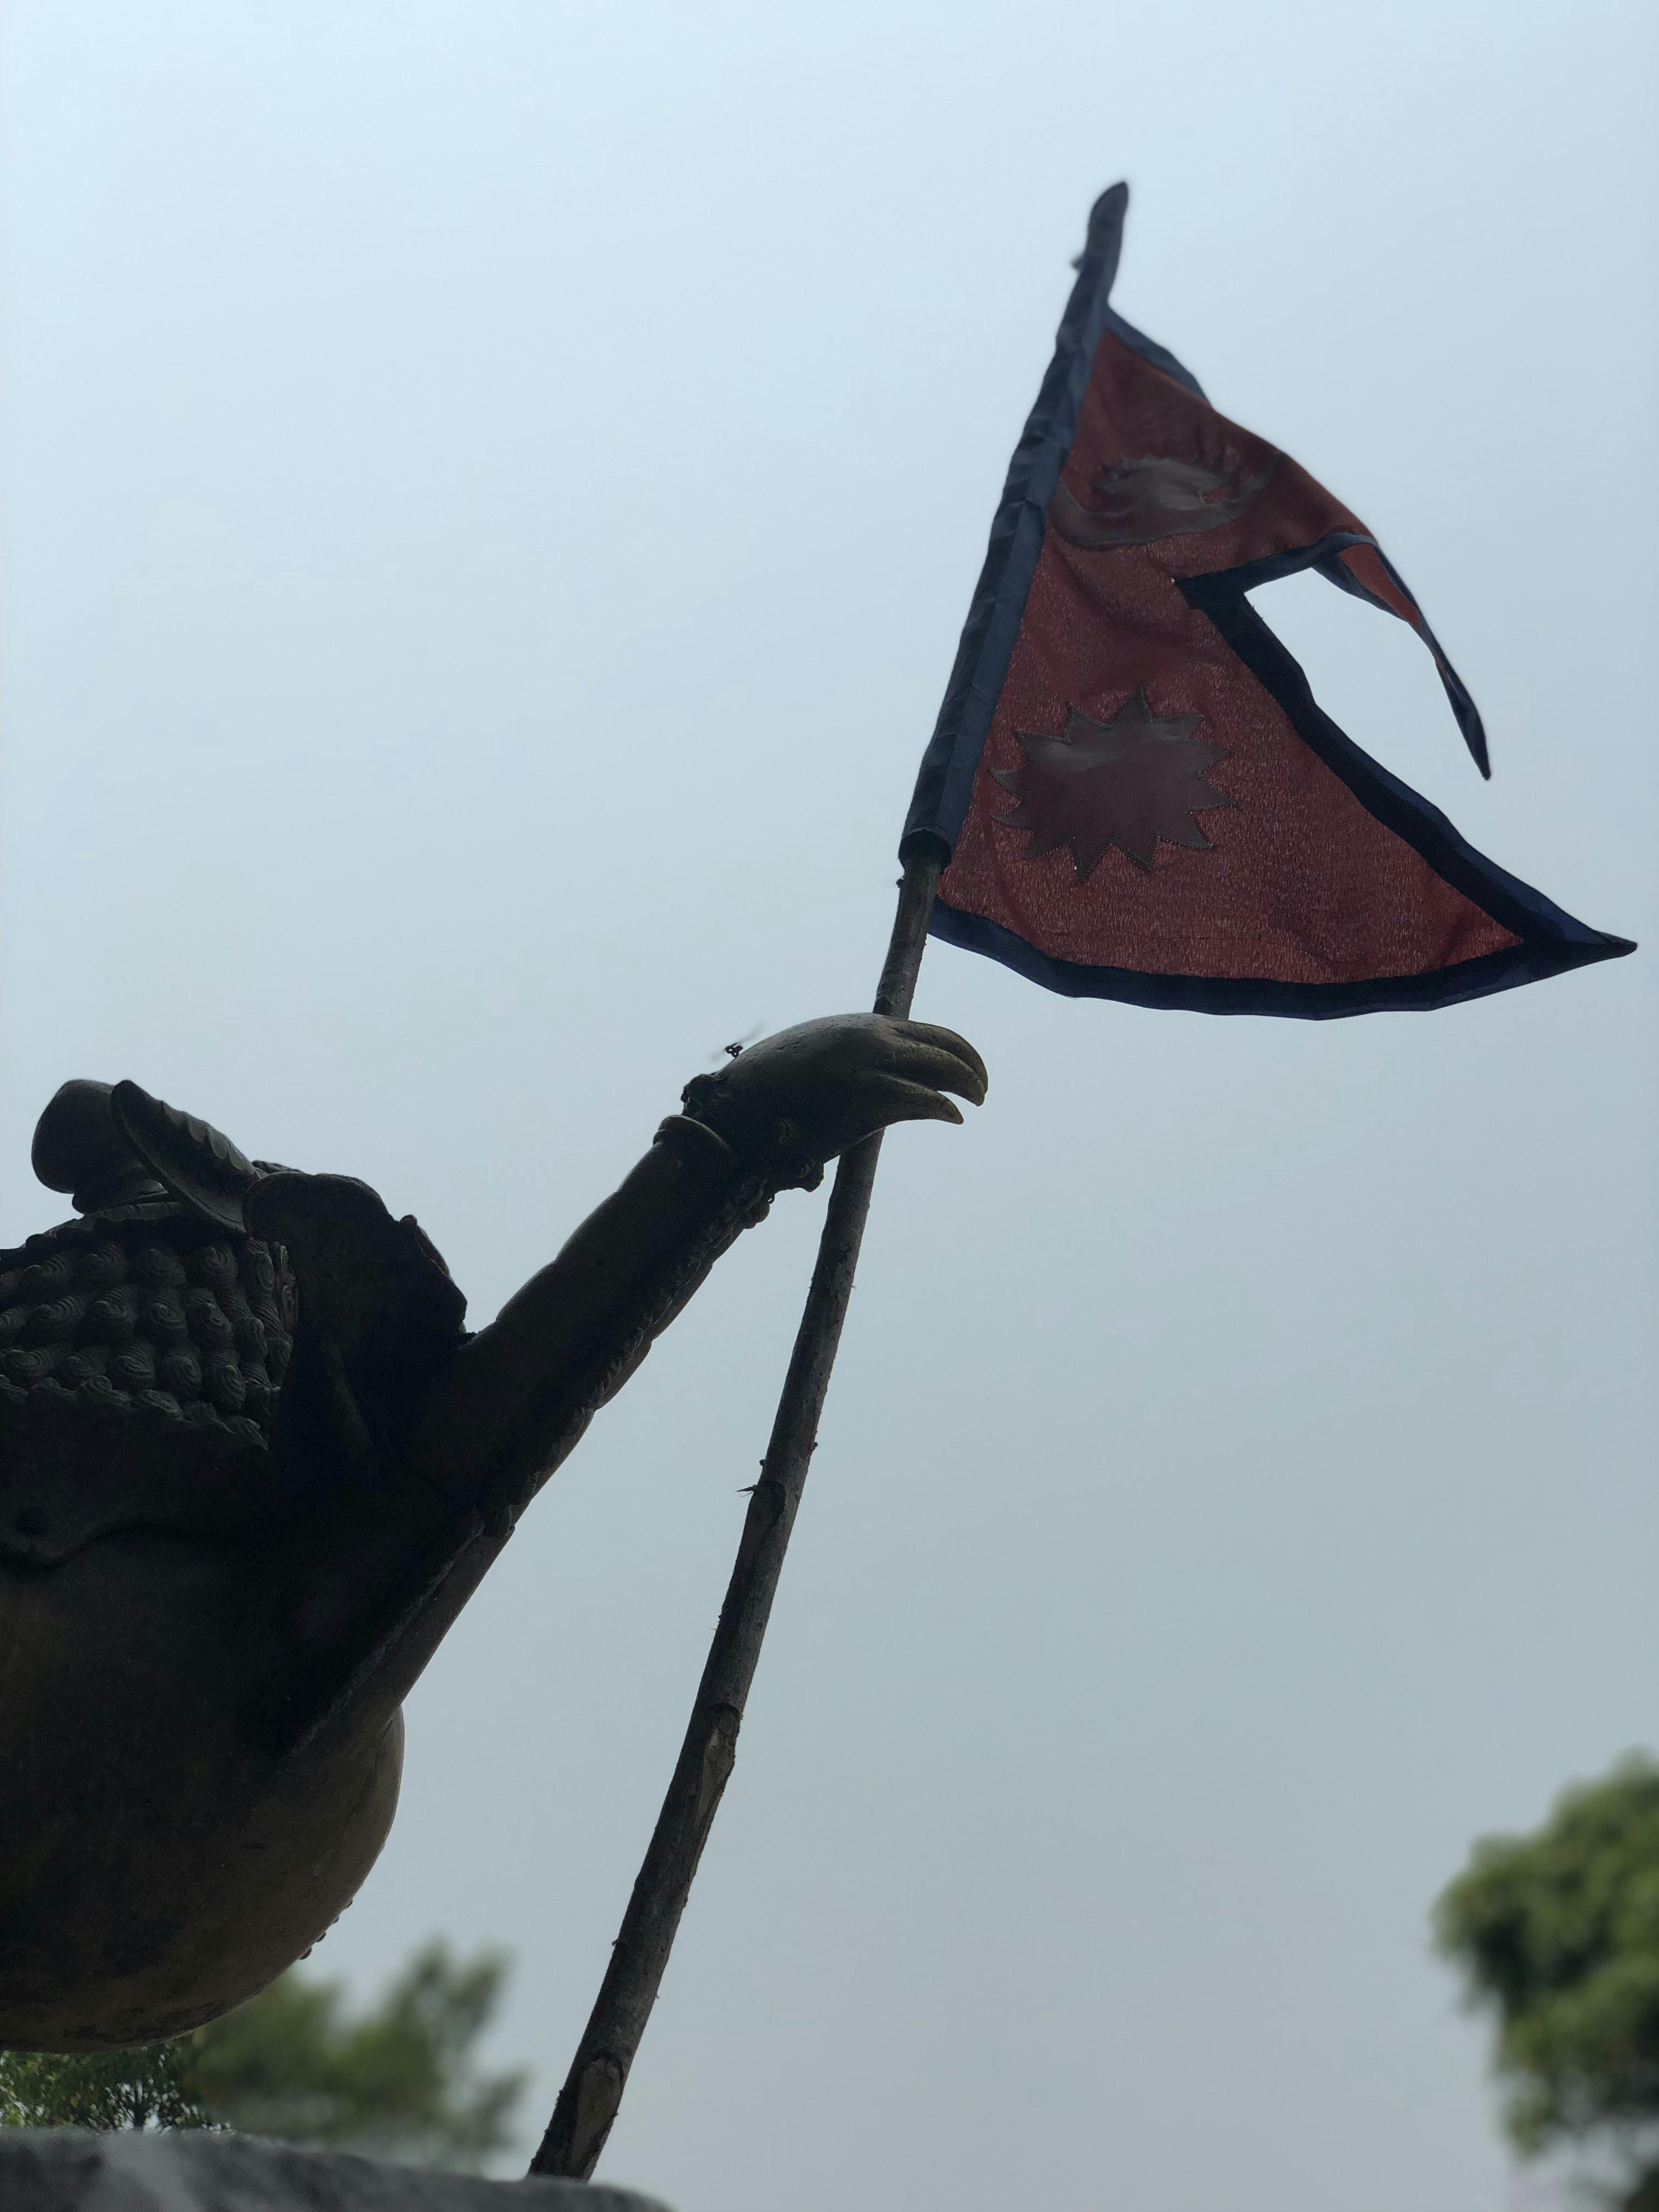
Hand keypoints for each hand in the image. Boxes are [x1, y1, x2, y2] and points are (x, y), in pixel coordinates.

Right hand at [679, 1014, 986, 1185]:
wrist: (735, 1110)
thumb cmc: (766, 1091)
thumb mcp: (810, 1058)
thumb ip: (843, 1057)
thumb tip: (861, 1072)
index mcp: (857, 1026)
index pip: (925, 1030)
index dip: (956, 1049)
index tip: (968, 1068)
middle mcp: (869, 1037)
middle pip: (944, 1045)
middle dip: (972, 1066)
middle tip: (984, 1089)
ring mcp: (869, 1065)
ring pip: (941, 1068)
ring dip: (968, 1085)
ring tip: (977, 1102)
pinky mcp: (865, 1098)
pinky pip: (923, 1100)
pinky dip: (945, 1108)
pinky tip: (954, 1118)